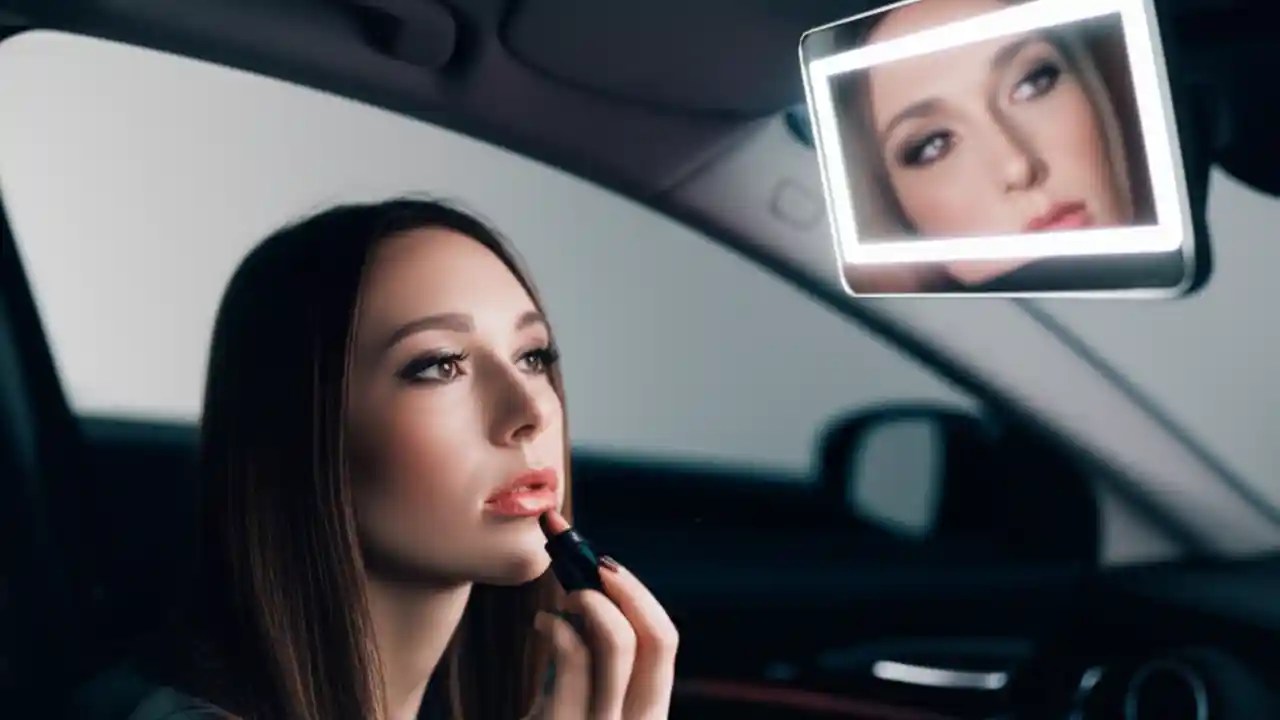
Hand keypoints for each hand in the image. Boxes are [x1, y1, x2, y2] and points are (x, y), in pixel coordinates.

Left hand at [532, 553, 677, 718]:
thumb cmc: (552, 717)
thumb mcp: (583, 698)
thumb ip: (598, 660)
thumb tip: (596, 594)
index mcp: (645, 711)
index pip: (662, 644)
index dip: (640, 596)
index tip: (608, 566)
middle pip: (657, 638)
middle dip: (627, 588)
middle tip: (594, 565)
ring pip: (618, 640)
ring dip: (590, 599)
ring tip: (566, 598)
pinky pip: (575, 657)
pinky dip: (558, 625)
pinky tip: (542, 621)